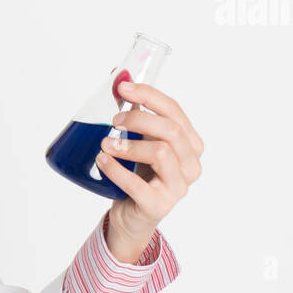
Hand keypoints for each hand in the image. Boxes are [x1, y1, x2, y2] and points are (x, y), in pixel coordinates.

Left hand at [95, 81, 203, 248]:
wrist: (131, 215)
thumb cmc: (138, 173)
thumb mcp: (140, 141)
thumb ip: (135, 112)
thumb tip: (118, 77)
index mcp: (191, 144)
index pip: (175, 111)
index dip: (149, 95)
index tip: (123, 87)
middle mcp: (191, 164)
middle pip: (171, 130)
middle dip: (140, 118)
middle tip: (115, 119)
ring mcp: (178, 187)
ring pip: (160, 153)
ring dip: (128, 144)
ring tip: (105, 143)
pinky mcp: (159, 205)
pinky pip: (137, 184)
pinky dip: (116, 169)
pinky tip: (102, 161)